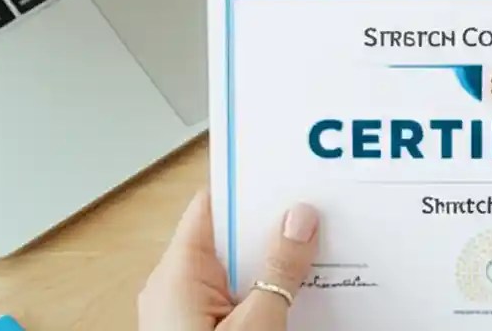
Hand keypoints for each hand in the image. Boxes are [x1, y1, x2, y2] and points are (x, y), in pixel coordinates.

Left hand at [138, 190, 320, 330]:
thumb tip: (299, 218)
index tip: (289, 176)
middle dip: (272, 229)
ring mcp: (185, 312)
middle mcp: (174, 288)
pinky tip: (297, 294)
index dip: (250, 188)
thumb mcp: (255, 325)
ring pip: (237, 272)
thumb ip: (279, 272)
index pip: (211, 207)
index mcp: (176, 274)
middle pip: (229, 240)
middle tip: (317, 216)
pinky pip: (234, 298)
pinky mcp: (198, 330)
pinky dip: (263, 293)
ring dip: (272, 266)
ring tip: (317, 254)